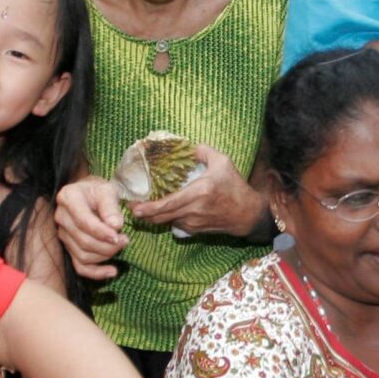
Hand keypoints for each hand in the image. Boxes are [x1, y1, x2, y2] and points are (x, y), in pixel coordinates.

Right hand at [53, 177, 126, 280]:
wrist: (88, 194)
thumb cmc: (98, 191)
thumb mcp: (107, 190)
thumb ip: (110, 207)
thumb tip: (115, 226)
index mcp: (68, 198)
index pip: (83, 221)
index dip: (101, 232)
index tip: (118, 237)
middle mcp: (61, 217)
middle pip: (83, 241)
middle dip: (107, 246)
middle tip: (125, 240)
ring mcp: (63, 234)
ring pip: (82, 255)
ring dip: (105, 256)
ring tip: (122, 247)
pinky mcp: (69, 247)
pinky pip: (79, 266)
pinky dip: (96, 273)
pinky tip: (112, 271)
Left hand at [129, 146, 265, 238]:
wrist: (247, 214)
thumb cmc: (235, 187)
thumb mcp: (223, 162)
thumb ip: (203, 151)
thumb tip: (187, 146)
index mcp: (199, 193)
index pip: (168, 204)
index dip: (148, 208)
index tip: (134, 207)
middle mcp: (193, 210)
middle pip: (160, 217)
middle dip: (143, 214)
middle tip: (131, 206)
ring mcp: (193, 223)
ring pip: (166, 221)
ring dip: (154, 216)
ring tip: (144, 206)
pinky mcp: (194, 230)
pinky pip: (175, 223)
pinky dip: (167, 217)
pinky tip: (164, 209)